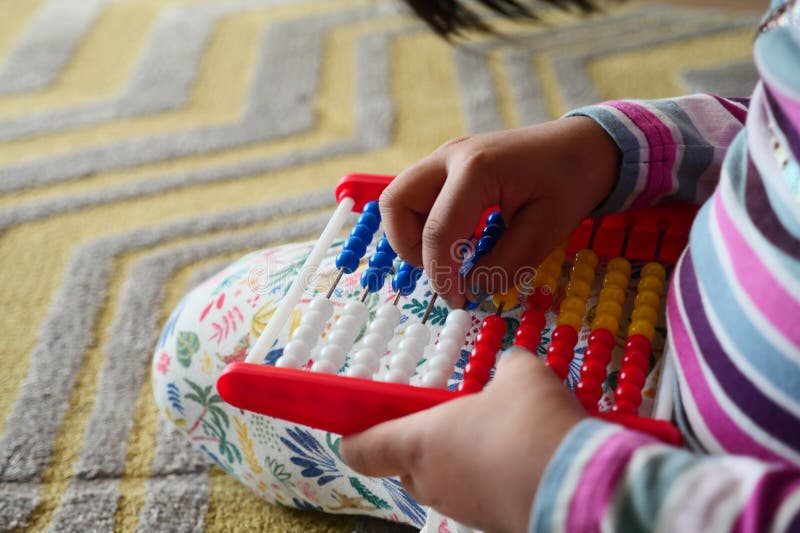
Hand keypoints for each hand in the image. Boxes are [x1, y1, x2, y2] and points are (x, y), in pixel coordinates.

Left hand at [340, 349, 585, 532]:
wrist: (580, 485)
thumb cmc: (531, 423)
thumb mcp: (521, 374)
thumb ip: (506, 368)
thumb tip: (511, 369)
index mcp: (420, 442)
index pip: (365, 450)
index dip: (354, 440)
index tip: (350, 432)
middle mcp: (433, 481)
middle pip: (406, 468)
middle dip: (420, 446)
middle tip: (449, 421)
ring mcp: (462, 508)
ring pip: (445, 483)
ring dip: (459, 462)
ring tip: (497, 436)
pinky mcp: (492, 523)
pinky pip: (478, 496)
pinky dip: (489, 479)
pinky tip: (521, 459)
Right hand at [379, 116, 619, 307]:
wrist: (583, 146)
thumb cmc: (571, 182)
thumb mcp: (547, 230)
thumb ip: (506, 263)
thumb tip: (471, 287)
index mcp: (476, 169)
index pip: (438, 231)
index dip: (442, 275)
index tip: (458, 301)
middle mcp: (450, 156)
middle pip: (395, 204)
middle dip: (409, 248)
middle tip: (444, 269)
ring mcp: (445, 156)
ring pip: (399, 200)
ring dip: (413, 235)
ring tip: (451, 255)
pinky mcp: (447, 165)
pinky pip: (417, 197)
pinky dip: (425, 223)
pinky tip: (460, 237)